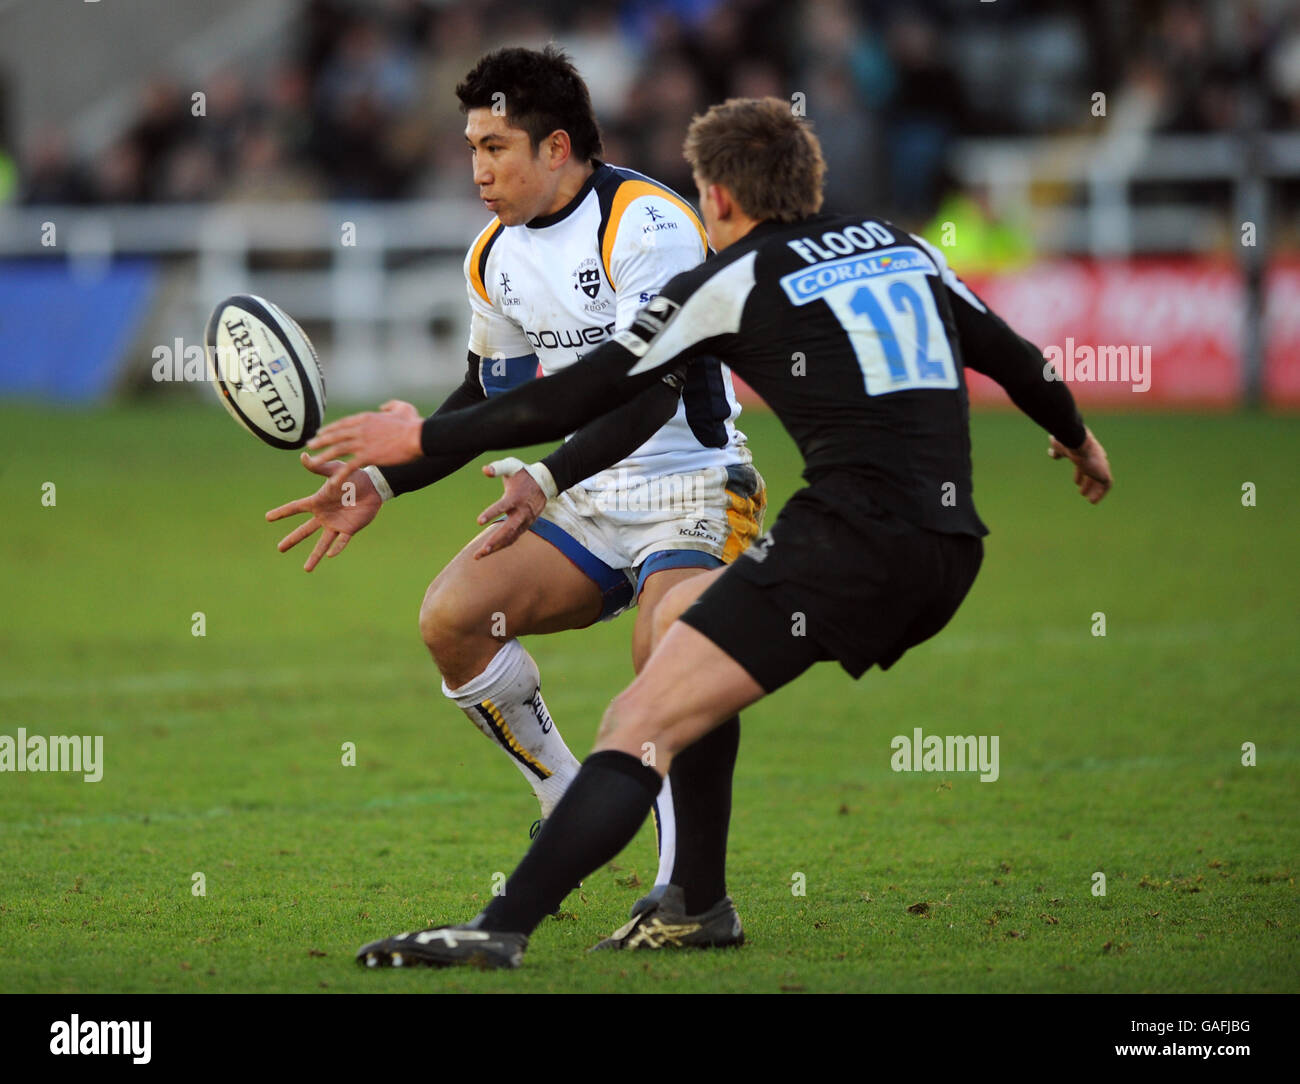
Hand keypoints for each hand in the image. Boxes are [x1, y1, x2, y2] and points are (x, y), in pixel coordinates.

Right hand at [266, 452, 382, 570]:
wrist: (373, 486)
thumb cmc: (353, 475)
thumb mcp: (334, 470)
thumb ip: (319, 468)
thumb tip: (303, 456)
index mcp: (318, 502)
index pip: (296, 507)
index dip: (282, 512)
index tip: (267, 518)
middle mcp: (324, 516)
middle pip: (305, 531)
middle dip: (292, 539)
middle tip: (279, 549)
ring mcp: (336, 524)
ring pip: (322, 543)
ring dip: (314, 556)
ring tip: (307, 569)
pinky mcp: (349, 529)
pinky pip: (341, 541)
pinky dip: (336, 548)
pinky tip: (330, 556)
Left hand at [305, 400, 422, 486]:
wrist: (418, 437)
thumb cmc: (413, 423)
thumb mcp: (402, 407)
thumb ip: (390, 405)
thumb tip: (383, 406)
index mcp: (367, 418)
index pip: (343, 423)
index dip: (330, 428)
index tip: (321, 432)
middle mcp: (361, 429)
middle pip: (335, 435)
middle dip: (321, 440)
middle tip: (310, 445)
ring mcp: (363, 442)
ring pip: (337, 449)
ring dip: (324, 455)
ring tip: (314, 461)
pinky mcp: (368, 456)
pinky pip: (349, 466)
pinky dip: (340, 474)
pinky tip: (333, 481)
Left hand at [472, 457, 549, 558]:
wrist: (545, 482)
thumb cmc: (524, 473)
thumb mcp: (511, 465)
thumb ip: (497, 467)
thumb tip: (484, 470)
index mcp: (516, 497)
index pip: (502, 506)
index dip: (491, 513)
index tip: (478, 521)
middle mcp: (522, 511)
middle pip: (509, 530)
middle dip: (495, 541)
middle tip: (482, 550)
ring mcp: (525, 520)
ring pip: (510, 537)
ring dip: (495, 547)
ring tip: (478, 555)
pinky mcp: (526, 525)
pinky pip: (513, 538)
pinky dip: (502, 545)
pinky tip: (489, 551)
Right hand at [1048, 426, 1111, 503]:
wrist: (1078, 445)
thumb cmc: (1069, 444)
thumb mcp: (1061, 449)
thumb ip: (1058, 452)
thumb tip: (1051, 453)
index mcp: (1088, 453)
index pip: (1086, 465)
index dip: (1081, 474)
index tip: (1077, 482)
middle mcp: (1097, 459)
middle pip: (1094, 473)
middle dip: (1088, 483)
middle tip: (1081, 492)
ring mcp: (1101, 467)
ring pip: (1099, 480)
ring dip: (1093, 489)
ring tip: (1085, 497)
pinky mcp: (1105, 474)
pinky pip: (1106, 486)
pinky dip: (1100, 494)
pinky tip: (1092, 501)